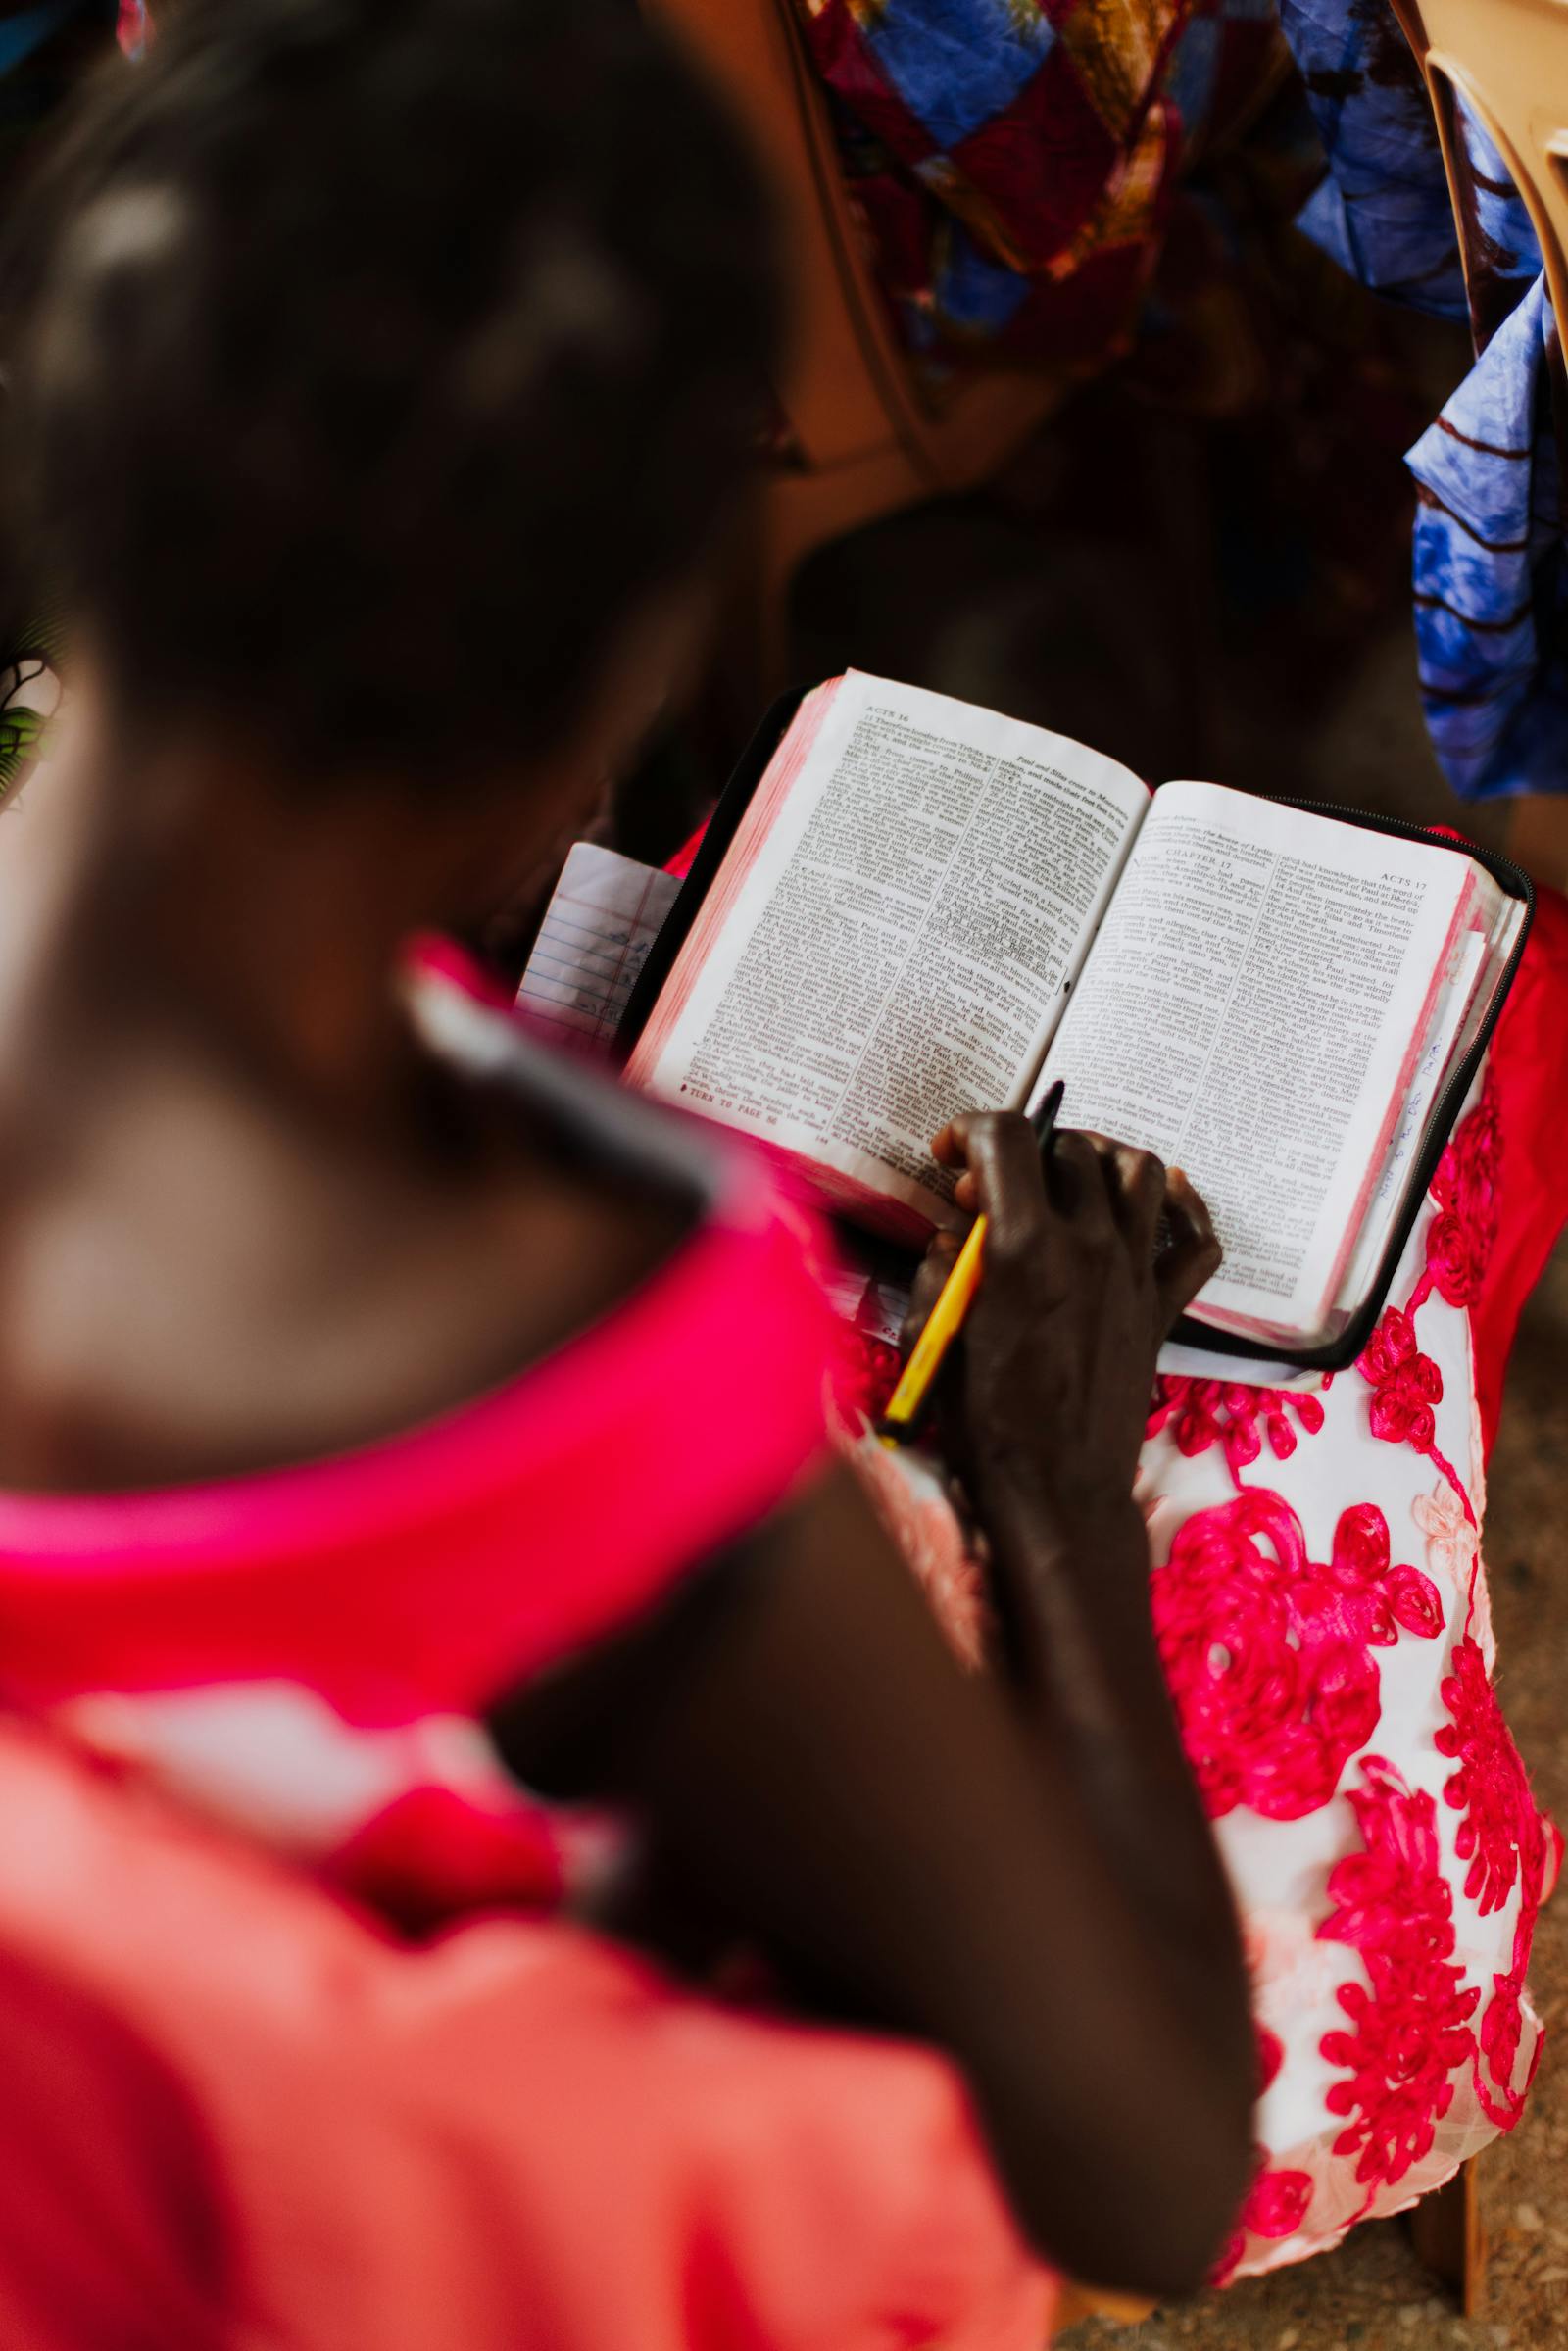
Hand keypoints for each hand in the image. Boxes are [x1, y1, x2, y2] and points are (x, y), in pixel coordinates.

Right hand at [910, 1113, 1220, 1531]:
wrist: (1054, 1490)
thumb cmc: (984, 1422)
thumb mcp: (935, 1334)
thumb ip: (942, 1267)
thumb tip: (957, 1234)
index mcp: (1023, 1247)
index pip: (1007, 1136)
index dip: (971, 1128)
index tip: (951, 1154)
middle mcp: (1086, 1245)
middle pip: (1069, 1148)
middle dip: (1024, 1150)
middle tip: (993, 1189)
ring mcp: (1133, 1274)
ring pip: (1138, 1171)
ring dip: (1098, 1157)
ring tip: (1067, 1176)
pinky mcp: (1160, 1308)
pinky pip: (1197, 1240)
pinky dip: (1186, 1206)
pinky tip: (1162, 1196)